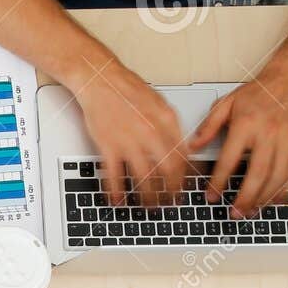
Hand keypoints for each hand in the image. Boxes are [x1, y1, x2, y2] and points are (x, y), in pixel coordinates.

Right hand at [71, 63, 186, 206]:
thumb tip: (181, 147)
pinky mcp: (108, 146)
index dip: (186, 176)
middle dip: (171, 192)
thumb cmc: (127, 89)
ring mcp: (129, 141)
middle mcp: (150, 132)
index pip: (183, 155)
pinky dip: (116, 192)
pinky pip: (114, 176)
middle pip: (168, 171)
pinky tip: (118, 201)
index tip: (185, 187)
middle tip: (171, 203)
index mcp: (166, 121)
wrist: (101, 79)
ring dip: (148, 197)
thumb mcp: (159, 104)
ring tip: (149, 207)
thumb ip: (171, 126)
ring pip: (144, 178)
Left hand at [188, 62, 287, 217]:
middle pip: (257, 174)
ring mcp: (287, 141)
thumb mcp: (226, 104)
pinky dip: (282, 190)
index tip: (211, 196)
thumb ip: (209, 126)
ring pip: (277, 177)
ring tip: (250, 212)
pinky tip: (272, 200)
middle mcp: (268, 134)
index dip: (219, 182)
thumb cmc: (257, 93)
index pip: (230, 160)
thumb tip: (192, 146)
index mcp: (246, 124)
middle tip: (234, 214)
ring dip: (263, 199)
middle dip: (245, 198)